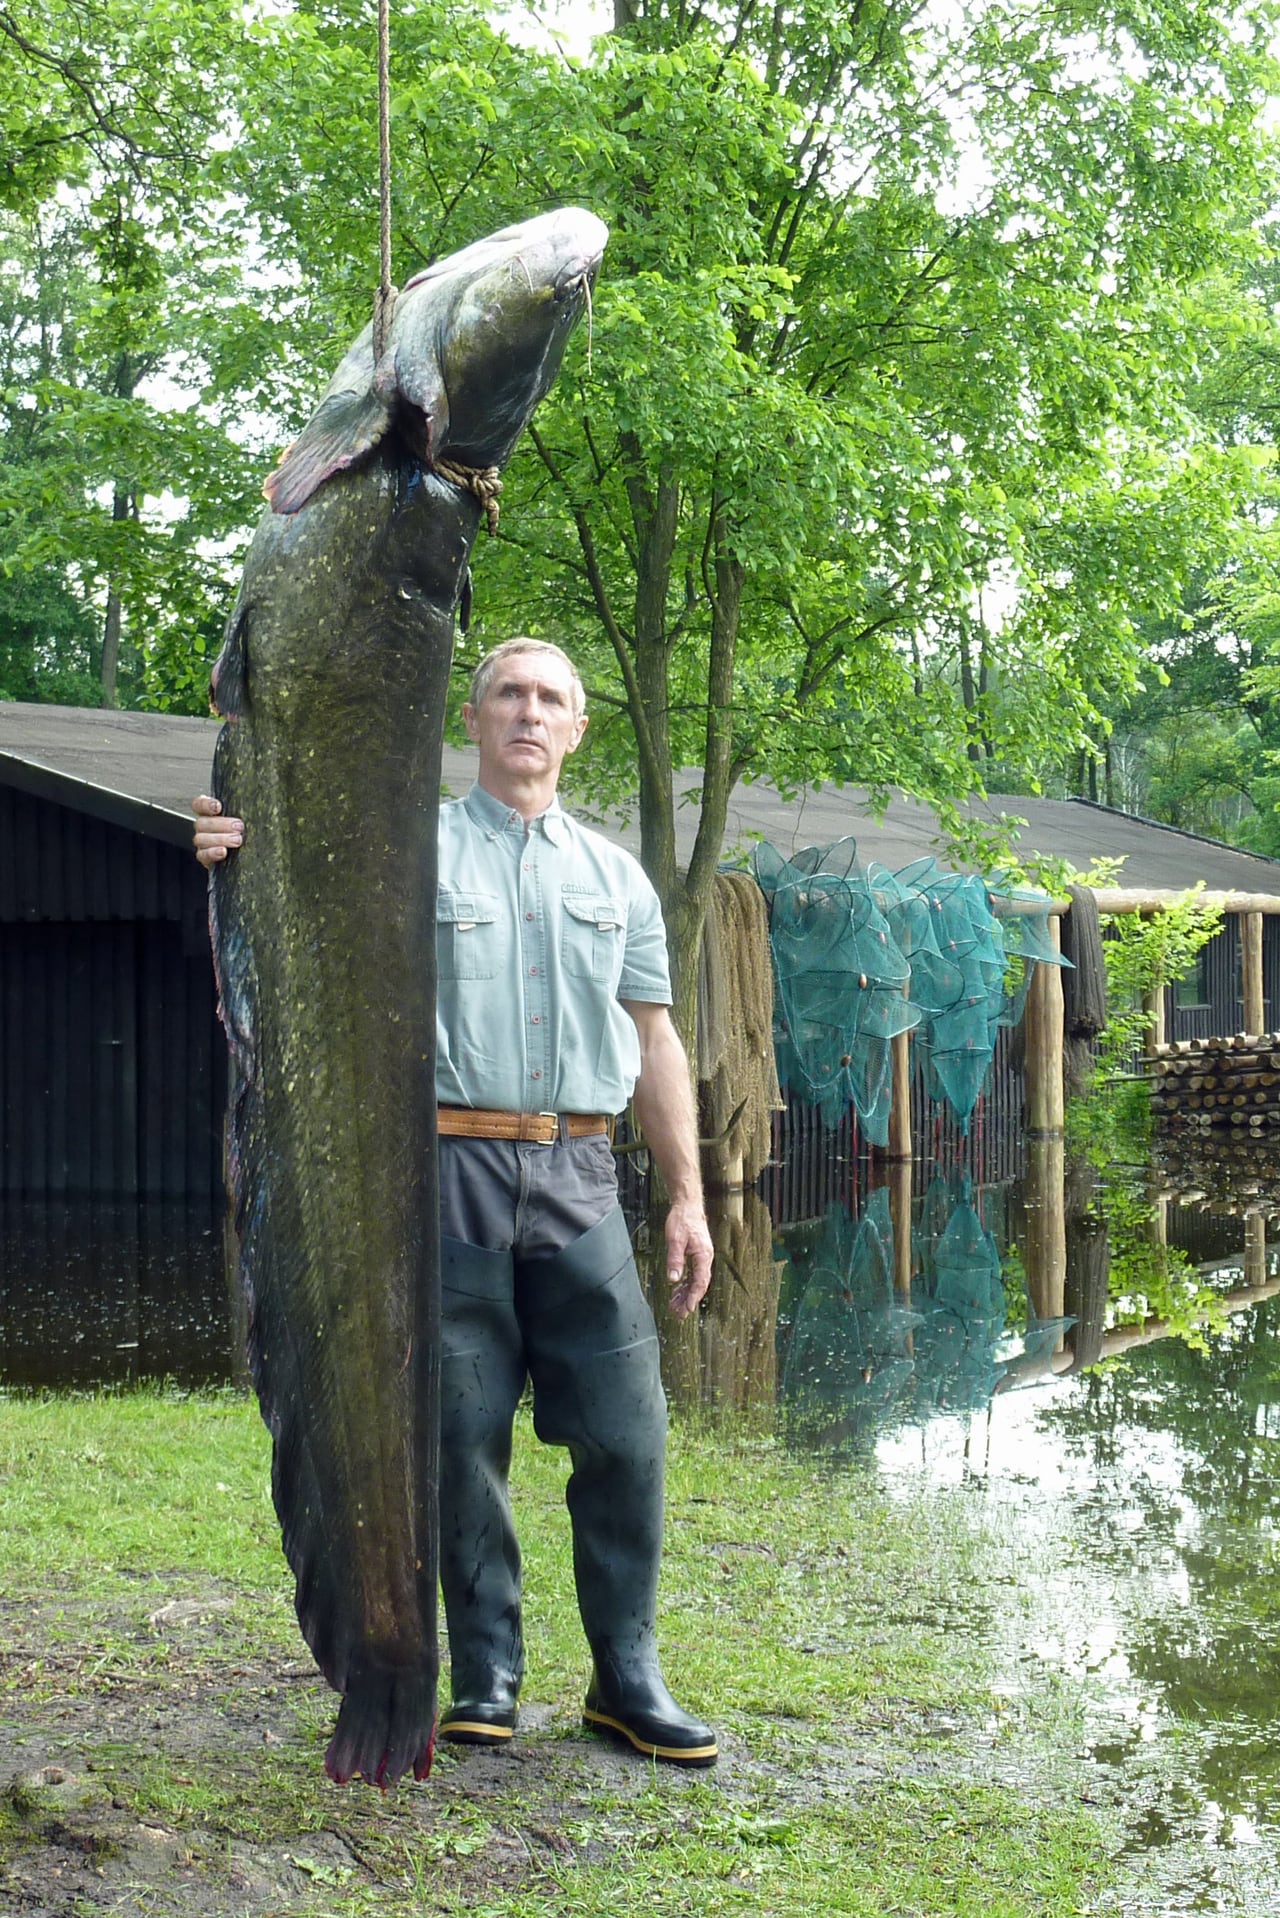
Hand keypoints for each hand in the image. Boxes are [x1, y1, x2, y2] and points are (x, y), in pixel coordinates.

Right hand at [192, 793, 243, 868]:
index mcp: (210, 814)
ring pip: (201, 839)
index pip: (199, 804)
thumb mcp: (247, 818)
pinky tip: (223, 852)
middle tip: (239, 826)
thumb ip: (245, 811)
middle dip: (221, 824)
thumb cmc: (247, 831)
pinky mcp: (205, 857)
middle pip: (201, 822)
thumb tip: (260, 803)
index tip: (218, 806)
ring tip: (237, 840)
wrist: (248, 855)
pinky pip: (202, 855)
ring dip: (220, 839)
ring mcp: (202, 842)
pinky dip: (212, 853)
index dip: (205, 804)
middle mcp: (203, 827)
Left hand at [663, 1198, 712, 1318]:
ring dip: (686, 1294)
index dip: (694, 1297)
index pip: (700, 1281)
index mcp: (703, 1255)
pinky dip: (685, 1284)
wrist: (688, 1206)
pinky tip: (677, 1292)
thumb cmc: (682, 1220)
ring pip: (696, 1281)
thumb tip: (673, 1280)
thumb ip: (675, 1260)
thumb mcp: (675, 1240)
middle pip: (699, 1284)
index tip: (688, 1309)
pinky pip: (693, 1274)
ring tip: (675, 1306)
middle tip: (679, 1314)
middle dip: (689, 1300)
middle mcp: (705, 1258)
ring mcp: (702, 1257)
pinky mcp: (697, 1255)